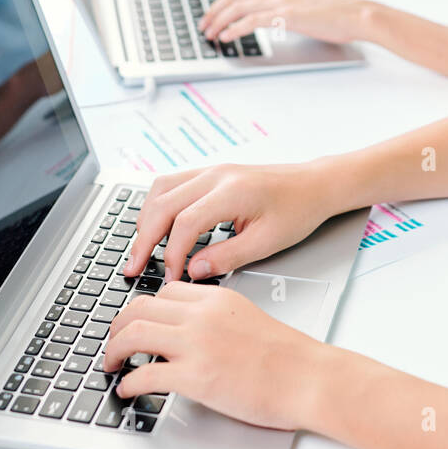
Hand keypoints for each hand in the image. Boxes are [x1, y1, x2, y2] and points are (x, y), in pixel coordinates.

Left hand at [102, 283, 331, 430]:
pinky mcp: (195, 377)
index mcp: (216, 299)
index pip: (165, 292)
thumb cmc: (289, 357)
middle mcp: (201, 316)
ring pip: (133, 334)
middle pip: (139, 308)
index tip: (136, 323)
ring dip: (113, 351)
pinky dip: (128, 383)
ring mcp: (196, 345)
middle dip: (117, 327)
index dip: (143, 309)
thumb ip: (216, 320)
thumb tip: (192, 336)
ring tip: (111, 365)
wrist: (308, 377)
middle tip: (113, 343)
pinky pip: (145, 374)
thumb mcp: (249, 319)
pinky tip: (127, 390)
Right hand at [121, 160, 337, 284]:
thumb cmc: (297, 211)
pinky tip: (156, 227)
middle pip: (163, 204)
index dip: (172, 254)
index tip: (170, 278)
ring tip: (141, 250)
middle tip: (134, 267)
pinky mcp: (211, 173)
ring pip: (161, 189)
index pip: (185, 223)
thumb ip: (228, 256)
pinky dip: (157, 206)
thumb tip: (193, 271)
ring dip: (146, 219)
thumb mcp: (267, 242)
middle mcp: (216, 175)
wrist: (313, 184)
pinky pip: (172, 184)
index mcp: (232, 191)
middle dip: (144, 239)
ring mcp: (211, 171)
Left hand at [200, 0, 364, 44]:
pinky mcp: (286, 16)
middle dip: (213, 11)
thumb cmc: (331, 8)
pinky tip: (227, 37)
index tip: (210, 14)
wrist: (352, 14)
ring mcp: (280, 1)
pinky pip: (252, 21)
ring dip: (219, 21)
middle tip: (203, 25)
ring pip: (239, 8)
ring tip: (210, 34)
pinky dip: (235, 29)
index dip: (220, 1)